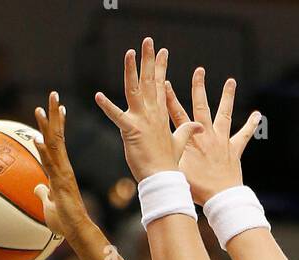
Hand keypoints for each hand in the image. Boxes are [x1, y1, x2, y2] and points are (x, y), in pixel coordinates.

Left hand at [33, 92, 87, 242]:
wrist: (76, 230)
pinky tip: (36, 139)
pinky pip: (50, 164)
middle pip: (57, 136)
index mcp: (59, 169)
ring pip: (54, 145)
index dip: (55, 124)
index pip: (56, 142)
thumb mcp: (49, 204)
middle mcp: (62, 167)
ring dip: (46, 126)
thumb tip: (37, 187)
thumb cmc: (65, 221)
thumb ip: (43, 193)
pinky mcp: (61, 182)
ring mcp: (62, 173)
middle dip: (54, 114)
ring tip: (40, 108)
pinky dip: (43, 151)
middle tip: (52, 94)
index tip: (55, 107)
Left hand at [95, 38, 200, 184]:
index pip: (160, 85)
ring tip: (130, 53)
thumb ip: (187, 130)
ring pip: (134, 90)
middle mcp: (151, 113)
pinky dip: (107, 106)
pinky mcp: (130, 131)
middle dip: (149, 60)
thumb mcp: (180, 143)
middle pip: (149, 81)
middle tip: (148, 41)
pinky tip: (98, 96)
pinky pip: (116, 116)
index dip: (161, 67)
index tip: (163, 51)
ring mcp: (141, 120)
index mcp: (160, 115)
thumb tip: (200, 125)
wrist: (164, 179)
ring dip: (131, 71)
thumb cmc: (169, 164)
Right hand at [167, 70, 259, 205]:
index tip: (164, 82)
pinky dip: (251, 124)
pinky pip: (244, 135)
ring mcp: (222, 140)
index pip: (177, 114)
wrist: (221, 197)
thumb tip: (158, 148)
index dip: (169, 98)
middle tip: (199, 71)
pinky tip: (258, 114)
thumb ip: (171, 155)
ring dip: (227, 96)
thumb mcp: (178, 171)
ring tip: (231, 81)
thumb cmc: (197, 188)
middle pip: (201, 106)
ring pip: (224, 113)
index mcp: (191, 140)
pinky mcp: (235, 150)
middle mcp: (206, 135)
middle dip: (198, 87)